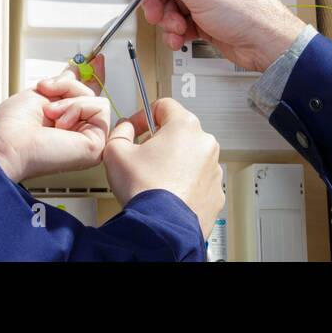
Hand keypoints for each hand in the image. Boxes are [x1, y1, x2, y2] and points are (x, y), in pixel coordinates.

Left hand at [0, 62, 109, 183]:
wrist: (7, 144)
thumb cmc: (12, 127)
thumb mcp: (41, 93)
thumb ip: (65, 84)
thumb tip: (78, 70)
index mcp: (64, 118)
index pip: (87, 96)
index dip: (93, 75)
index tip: (97, 59)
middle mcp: (78, 129)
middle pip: (91, 93)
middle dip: (67, 85)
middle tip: (47, 90)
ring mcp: (88, 137)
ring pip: (97, 99)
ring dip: (69, 100)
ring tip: (51, 114)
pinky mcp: (97, 144)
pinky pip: (100, 107)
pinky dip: (77, 108)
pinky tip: (61, 123)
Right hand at [103, 98, 222, 238]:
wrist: (161, 227)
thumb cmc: (143, 189)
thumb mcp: (115, 151)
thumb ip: (119, 131)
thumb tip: (125, 129)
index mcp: (184, 126)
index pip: (164, 105)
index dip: (144, 115)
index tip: (135, 129)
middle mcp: (205, 143)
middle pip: (179, 132)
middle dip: (160, 141)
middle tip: (143, 157)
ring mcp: (214, 169)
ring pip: (191, 157)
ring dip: (175, 163)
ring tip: (156, 179)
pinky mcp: (216, 191)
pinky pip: (199, 180)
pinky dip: (186, 184)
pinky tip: (169, 193)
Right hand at [127, 0, 307, 71]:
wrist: (267, 46)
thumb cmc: (249, 14)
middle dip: (159, 1)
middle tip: (156, 14)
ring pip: (172, 2)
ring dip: (168, 19)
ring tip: (176, 28)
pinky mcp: (206, 14)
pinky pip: (181, 18)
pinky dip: (177, 30)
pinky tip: (181, 37)